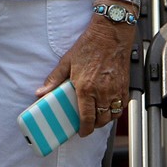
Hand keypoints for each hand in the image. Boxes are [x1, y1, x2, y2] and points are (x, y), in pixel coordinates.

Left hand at [37, 16, 134, 136]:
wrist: (110, 34)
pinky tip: (109, 106)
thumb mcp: (67, 61)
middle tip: (87, 123)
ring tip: (98, 116)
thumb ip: (54, 79)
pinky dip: (116, 110)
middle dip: (94, 125)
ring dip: (105, 119)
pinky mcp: (125, 86)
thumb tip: (41, 92)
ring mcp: (115, 90)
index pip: (86, 118)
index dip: (84, 129)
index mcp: (86, 88)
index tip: (81, 132)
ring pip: (112, 115)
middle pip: (101, 120)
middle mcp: (102, 92)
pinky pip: (122, 106)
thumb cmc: (90, 46)